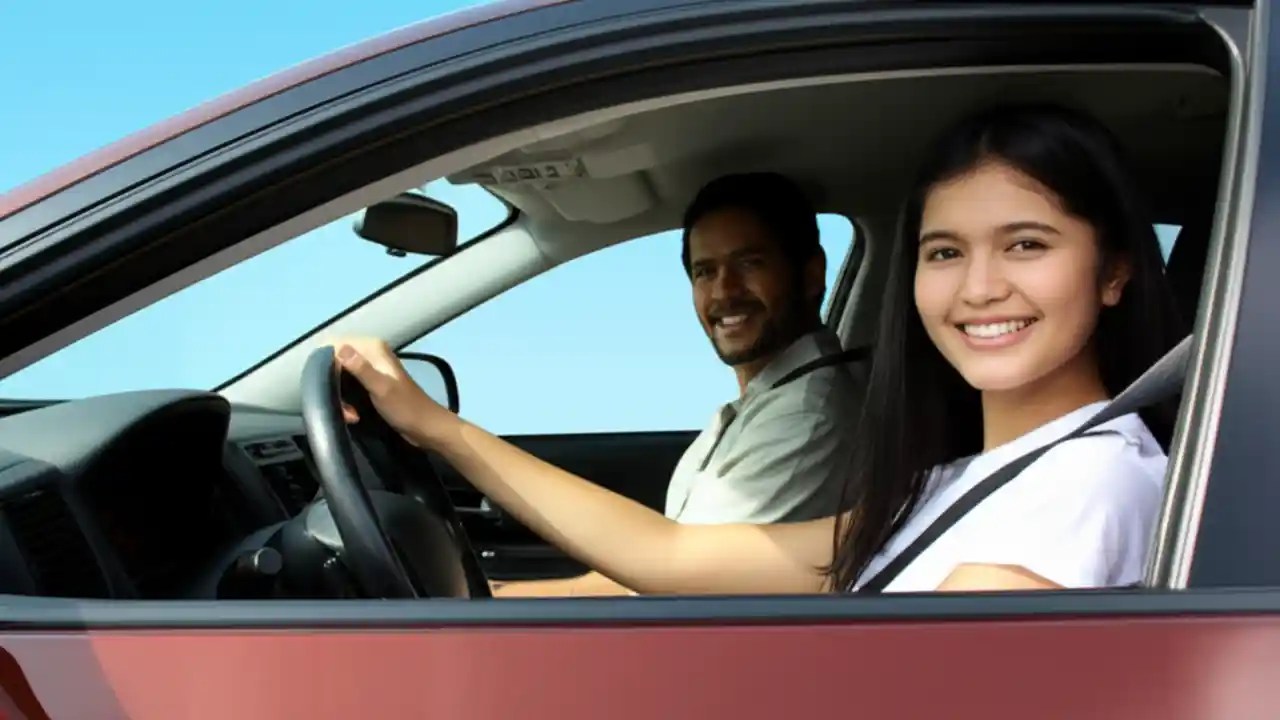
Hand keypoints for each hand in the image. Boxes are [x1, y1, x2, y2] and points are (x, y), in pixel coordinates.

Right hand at [331, 337, 453, 446]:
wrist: (426, 427)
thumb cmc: (406, 408)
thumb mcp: (381, 388)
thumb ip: (361, 368)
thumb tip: (339, 349)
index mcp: (373, 348)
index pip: (335, 344)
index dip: (325, 364)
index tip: (325, 386)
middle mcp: (369, 354)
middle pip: (335, 362)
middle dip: (332, 386)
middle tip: (341, 407)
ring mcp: (370, 369)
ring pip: (340, 377)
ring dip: (339, 397)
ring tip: (349, 414)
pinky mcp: (370, 385)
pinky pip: (348, 389)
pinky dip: (346, 402)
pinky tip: (353, 416)